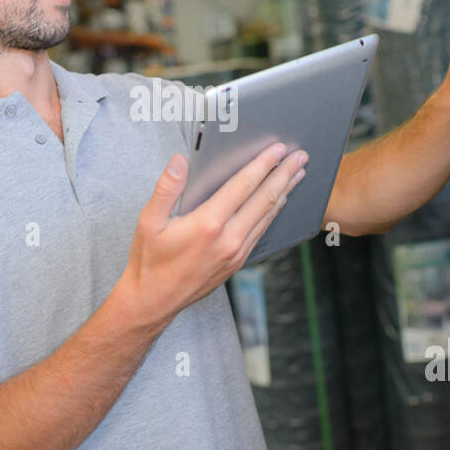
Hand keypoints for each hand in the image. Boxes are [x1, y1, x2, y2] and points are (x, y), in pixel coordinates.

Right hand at [118, 142, 307, 326]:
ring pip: (267, 216)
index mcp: (208, 224)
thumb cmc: (150, 260)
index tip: (277, 148)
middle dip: (284, 174)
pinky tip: (279, 201)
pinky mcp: (237, 262)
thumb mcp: (149, 220)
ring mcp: (236, 252)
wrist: (154, 301)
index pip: (243, 185)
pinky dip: (273, 212)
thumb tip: (180, 161)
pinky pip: (262, 231)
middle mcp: (228, 239)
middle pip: (264, 199)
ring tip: (297, 174)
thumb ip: (167, 188)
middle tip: (300, 156)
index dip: (263, 164)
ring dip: (284, 192)